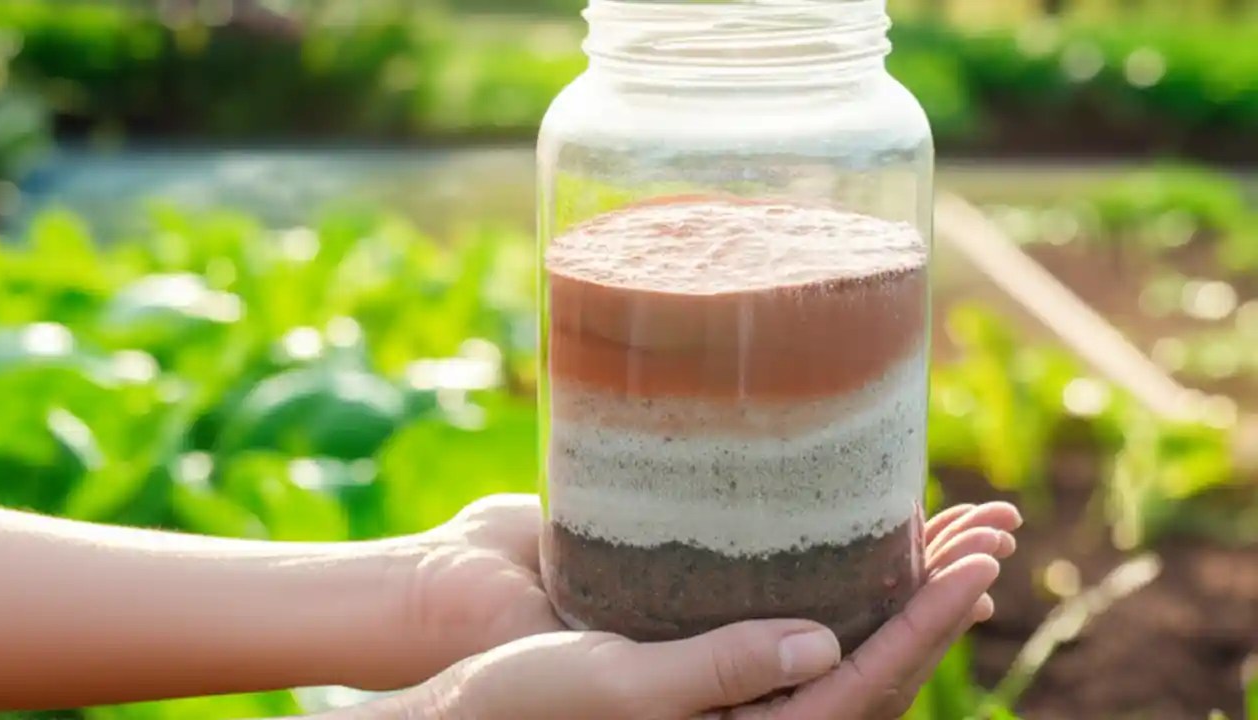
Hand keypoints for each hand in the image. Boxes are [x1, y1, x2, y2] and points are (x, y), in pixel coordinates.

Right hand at [344, 500, 1018, 716]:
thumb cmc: (529, 702)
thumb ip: (720, 670)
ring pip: (852, 649)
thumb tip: (826, 647)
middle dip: (940, 597)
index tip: (979, 561)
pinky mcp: (716, 672)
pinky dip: (851, 591)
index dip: (927, 621)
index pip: (862, 685)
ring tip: (956, 531)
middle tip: (993, 527)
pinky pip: (808, 636)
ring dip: (907, 591)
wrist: (468, 714)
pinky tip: (860, 549)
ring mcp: (740, 705)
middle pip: (877, 666)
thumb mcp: (621, 682)